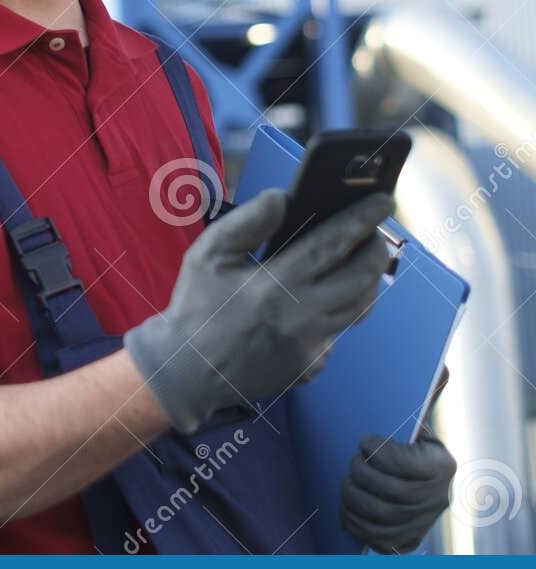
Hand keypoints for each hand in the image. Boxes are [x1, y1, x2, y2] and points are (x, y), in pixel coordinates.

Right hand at [124, 187, 394, 433]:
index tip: (382, 201)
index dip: (362, 219)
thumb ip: (245, 223)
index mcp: (278, 283)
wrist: (186, 370)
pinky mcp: (312, 364)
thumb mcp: (207, 256)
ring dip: (366, 280)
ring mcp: (313, 345)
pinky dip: (339, 312)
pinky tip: (320, 302)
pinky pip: (339, 333)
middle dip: (375, 250)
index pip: (334, 244)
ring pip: (360, 307)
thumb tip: (281, 199)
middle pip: (363, 278)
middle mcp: (304, 315)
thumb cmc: (195, 307)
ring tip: (356, 262)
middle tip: (374, 233)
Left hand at [340, 431, 455, 552]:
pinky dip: (355, 525)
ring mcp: (424, 521)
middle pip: (391, 491)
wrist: (434, 481)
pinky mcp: (410, 539)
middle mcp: (437, 497)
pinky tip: (347, 510)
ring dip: (353, 498)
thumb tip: (387, 432)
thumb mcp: (420, 434)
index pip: (403, 462)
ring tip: (349, 484)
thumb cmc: (417, 451)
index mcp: (441, 467)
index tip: (365, 442)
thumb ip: (406, 429)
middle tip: (355, 463)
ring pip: (382, 517)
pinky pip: (379, 540)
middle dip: (361, 473)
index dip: (376, 450)